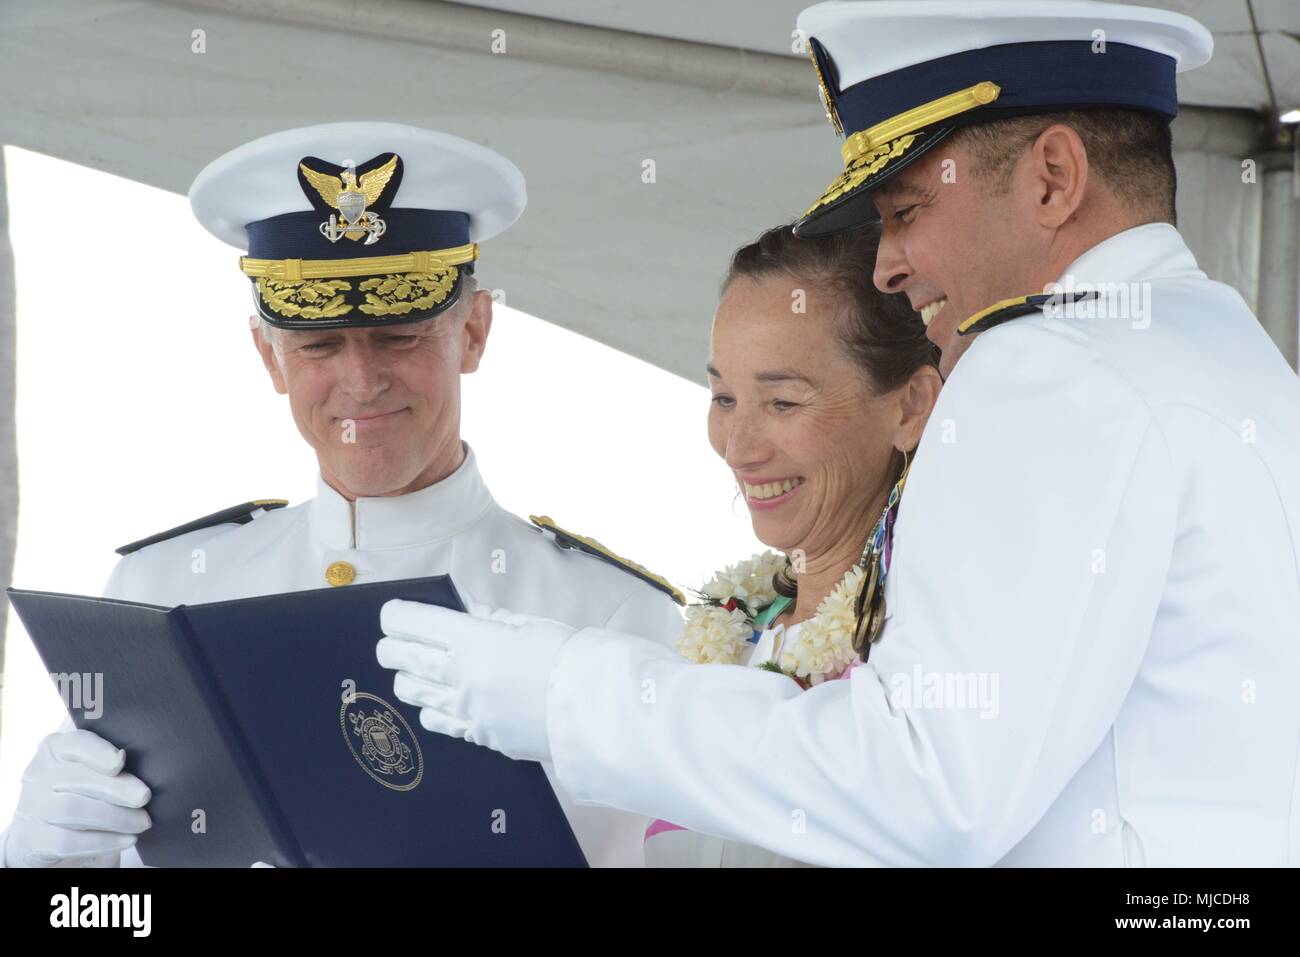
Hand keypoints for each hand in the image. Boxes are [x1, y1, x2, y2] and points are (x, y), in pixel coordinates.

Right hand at [4, 729, 151, 867]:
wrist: (49, 834)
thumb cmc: (84, 792)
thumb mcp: (94, 769)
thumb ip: (112, 760)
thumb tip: (153, 758)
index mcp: (56, 749)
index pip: (75, 743)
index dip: (98, 751)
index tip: (121, 760)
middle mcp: (40, 774)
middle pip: (77, 778)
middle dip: (116, 788)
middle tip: (144, 797)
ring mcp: (33, 807)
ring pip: (71, 809)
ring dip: (114, 817)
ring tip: (142, 821)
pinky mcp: (34, 838)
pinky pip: (67, 842)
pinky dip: (102, 841)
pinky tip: (126, 839)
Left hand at [376, 600, 573, 761]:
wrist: (591, 708)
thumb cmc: (568, 658)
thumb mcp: (529, 624)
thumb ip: (491, 618)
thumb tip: (468, 609)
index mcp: (472, 639)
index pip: (412, 622)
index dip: (395, 615)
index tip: (391, 613)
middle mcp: (461, 675)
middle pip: (402, 658)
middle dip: (389, 648)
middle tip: (388, 644)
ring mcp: (466, 709)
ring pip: (413, 693)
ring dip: (405, 679)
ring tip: (408, 673)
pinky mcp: (479, 734)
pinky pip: (438, 723)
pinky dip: (429, 711)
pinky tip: (432, 705)